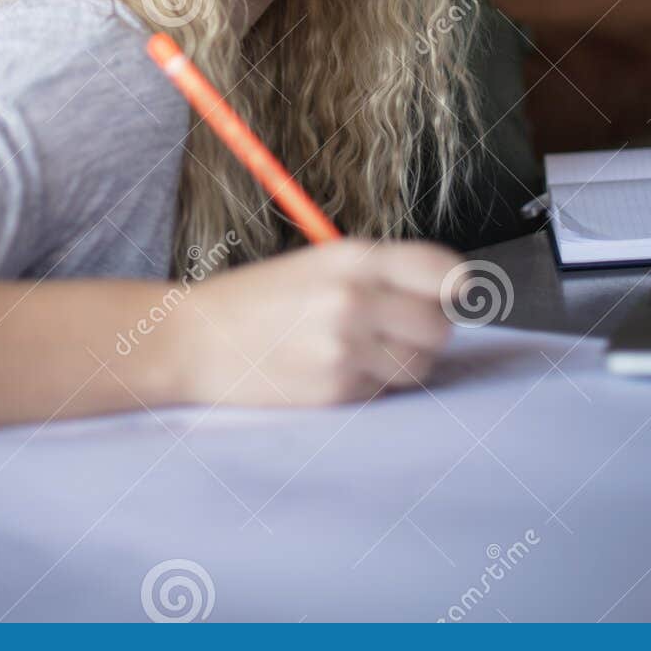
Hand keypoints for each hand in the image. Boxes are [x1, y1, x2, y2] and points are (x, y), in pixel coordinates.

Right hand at [170, 237, 464, 406]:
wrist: (194, 340)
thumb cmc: (258, 300)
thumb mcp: (319, 264)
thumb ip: (380, 274)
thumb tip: (450, 292)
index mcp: (353, 257)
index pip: (443, 271)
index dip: (456, 286)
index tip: (454, 296)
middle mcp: (354, 299)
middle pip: (440, 325)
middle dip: (429, 330)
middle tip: (401, 328)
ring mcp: (345, 349)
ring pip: (420, 365)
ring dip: (406, 363)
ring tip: (368, 352)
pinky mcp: (335, 391)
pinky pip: (385, 392)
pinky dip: (373, 386)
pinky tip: (338, 371)